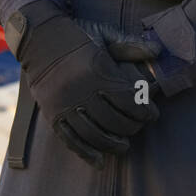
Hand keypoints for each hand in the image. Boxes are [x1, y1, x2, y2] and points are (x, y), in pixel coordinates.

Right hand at [7, 2, 158, 166]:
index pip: (129, 101)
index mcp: (98, 71)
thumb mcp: (104, 34)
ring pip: (94, 134)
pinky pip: (70, 139)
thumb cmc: (77, 36)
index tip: (152, 114)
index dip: (145, 111)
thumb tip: (156, 50)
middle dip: (132, 128)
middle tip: (139, 127)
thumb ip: (130, 45)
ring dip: (112, 144)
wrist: (39, 36)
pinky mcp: (52, 114)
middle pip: (114, 120)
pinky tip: (100, 162)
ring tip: (124, 146)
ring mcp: (65, 104)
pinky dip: (86, 153)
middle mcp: (81, 90)